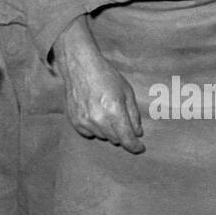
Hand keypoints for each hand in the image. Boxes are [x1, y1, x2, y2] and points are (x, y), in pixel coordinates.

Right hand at [59, 37, 144, 152]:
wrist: (81, 66)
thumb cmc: (106, 76)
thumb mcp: (127, 92)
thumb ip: (134, 115)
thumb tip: (137, 133)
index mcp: (114, 110)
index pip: (127, 139)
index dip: (135, 146)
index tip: (140, 148)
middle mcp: (99, 119)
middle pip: (116, 140)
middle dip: (122, 134)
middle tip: (121, 119)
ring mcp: (85, 121)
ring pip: (102, 137)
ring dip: (108, 130)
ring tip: (106, 112)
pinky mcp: (75, 121)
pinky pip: (89, 133)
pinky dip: (95, 128)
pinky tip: (95, 114)